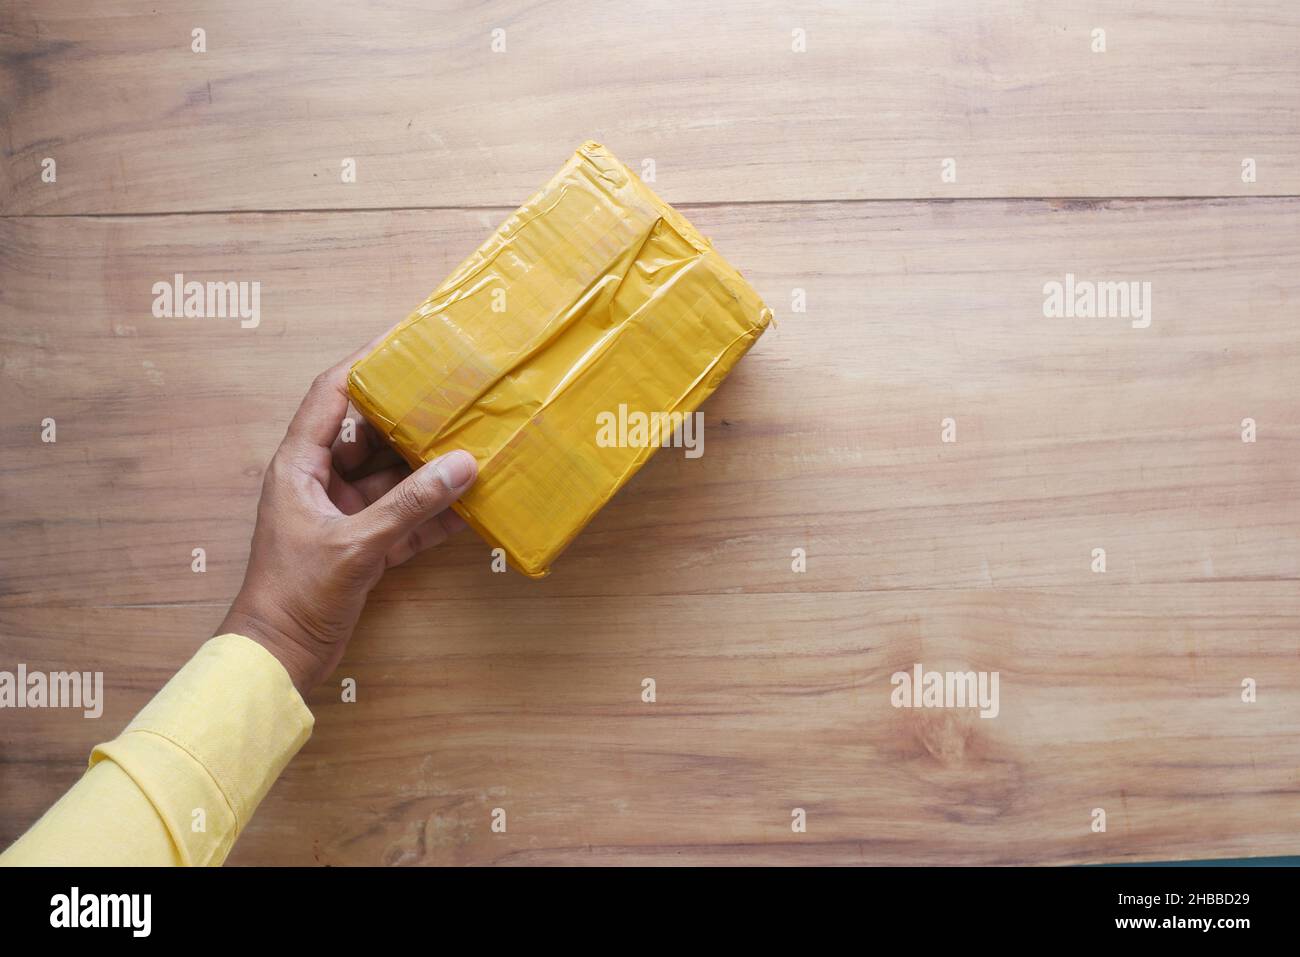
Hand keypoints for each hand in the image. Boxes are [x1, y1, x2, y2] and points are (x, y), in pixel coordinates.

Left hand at [218, 345, 476, 695]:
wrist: (278, 658)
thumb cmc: (295, 595)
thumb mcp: (356, 545)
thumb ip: (411, 506)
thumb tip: (462, 466)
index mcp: (299, 465)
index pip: (332, 394)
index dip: (366, 364)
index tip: (405, 343)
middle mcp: (320, 480)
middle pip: (371, 434)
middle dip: (413, 421)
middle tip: (457, 399)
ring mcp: (342, 512)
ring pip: (392, 477)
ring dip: (428, 470)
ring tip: (474, 448)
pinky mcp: (361, 543)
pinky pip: (401, 516)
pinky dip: (430, 513)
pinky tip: (467, 506)